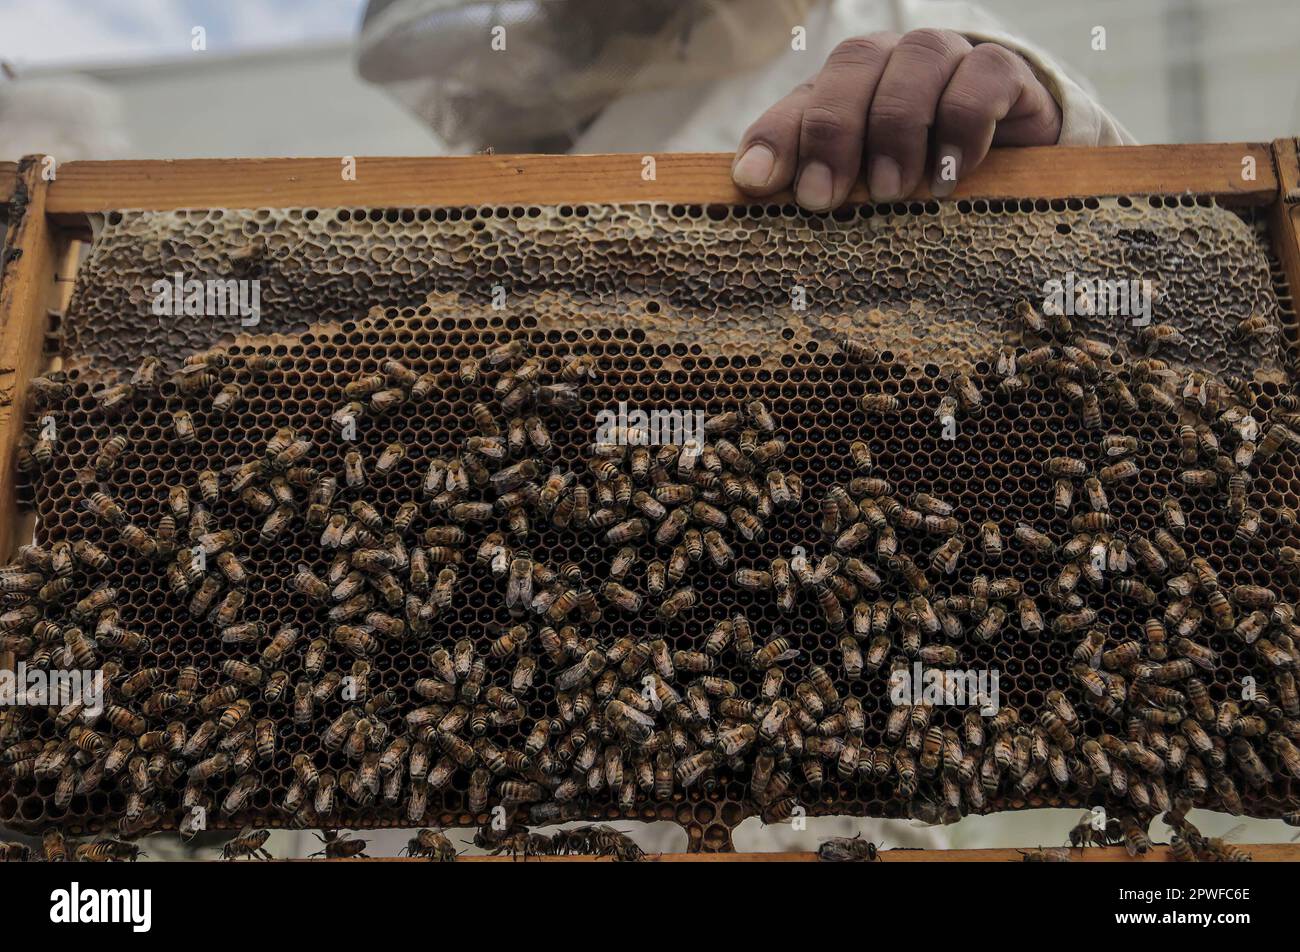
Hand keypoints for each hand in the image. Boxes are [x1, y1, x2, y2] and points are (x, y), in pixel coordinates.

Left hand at [731, 29, 1062, 209]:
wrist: (1008, 151)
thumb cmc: (917, 173)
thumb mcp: (862, 181)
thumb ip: (811, 177)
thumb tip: (749, 186)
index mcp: (843, 85)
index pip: (799, 102)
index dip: (775, 140)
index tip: (757, 185)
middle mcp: (890, 60)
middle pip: (853, 65)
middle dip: (833, 133)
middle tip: (825, 199)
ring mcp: (946, 58)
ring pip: (916, 61)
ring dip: (898, 126)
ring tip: (891, 190)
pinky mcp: (1001, 71)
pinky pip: (983, 77)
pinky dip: (965, 125)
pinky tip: (950, 175)